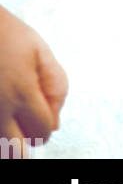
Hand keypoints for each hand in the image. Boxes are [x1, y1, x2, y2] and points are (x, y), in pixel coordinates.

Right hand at [0, 6, 67, 157]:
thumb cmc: (7, 34)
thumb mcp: (40, 51)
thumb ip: (56, 84)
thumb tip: (56, 120)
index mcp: (22, 93)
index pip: (43, 131)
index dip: (48, 124)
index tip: (45, 113)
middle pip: (18, 149)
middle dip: (29, 138)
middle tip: (28, 119)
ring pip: (2, 145)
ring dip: (11, 136)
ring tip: (14, 111)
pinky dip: (0, 129)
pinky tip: (4, 110)